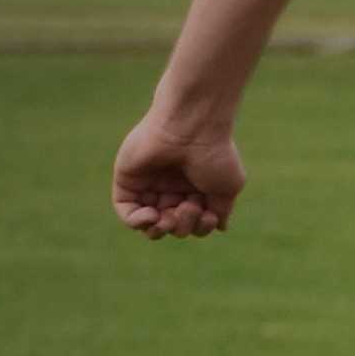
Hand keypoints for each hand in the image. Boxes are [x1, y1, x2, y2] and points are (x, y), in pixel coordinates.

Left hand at [111, 113, 245, 237]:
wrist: (193, 127)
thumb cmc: (215, 155)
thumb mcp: (227, 189)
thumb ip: (220, 211)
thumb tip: (219, 227)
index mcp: (196, 189)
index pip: (193, 223)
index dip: (200, 228)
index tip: (209, 215)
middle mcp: (172, 187)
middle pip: (172, 225)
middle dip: (182, 226)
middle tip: (189, 207)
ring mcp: (149, 184)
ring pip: (149, 223)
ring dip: (161, 229)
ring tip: (169, 215)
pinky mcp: (128, 180)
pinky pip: (126, 212)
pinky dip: (137, 222)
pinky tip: (152, 215)